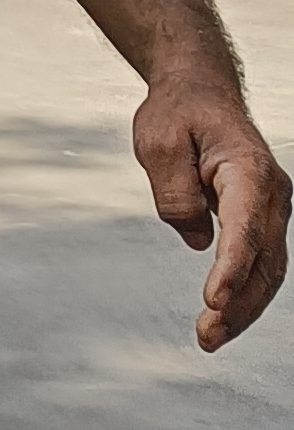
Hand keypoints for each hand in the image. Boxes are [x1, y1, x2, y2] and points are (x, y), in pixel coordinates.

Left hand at [133, 73, 289, 351]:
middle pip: (265, 259)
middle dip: (240, 304)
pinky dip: (244, 292)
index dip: (231, 267)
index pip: (244, 227)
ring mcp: (271, 208)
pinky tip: (223, 317)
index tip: (214, 300)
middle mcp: (271, 193)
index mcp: (247, 170)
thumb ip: (174, 193)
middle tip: (207, 335)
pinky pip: (259, 262)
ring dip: (244, 307)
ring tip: (210, 338)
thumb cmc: (178, 112)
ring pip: (268, 269)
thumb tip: (196, 240)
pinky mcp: (260, 219)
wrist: (200, 91)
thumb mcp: (158, 142)